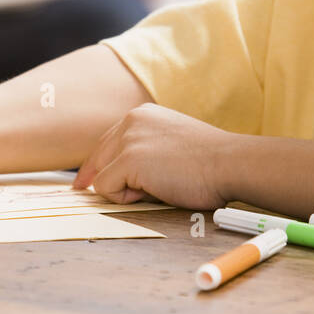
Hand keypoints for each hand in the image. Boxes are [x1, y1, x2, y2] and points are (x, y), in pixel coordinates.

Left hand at [71, 103, 235, 208]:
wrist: (229, 163)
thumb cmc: (210, 161)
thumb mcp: (170, 143)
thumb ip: (144, 149)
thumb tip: (116, 175)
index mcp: (141, 114)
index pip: (106, 142)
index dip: (95, 166)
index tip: (84, 184)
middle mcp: (130, 121)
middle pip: (97, 158)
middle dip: (103, 181)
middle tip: (105, 195)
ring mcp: (128, 139)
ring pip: (102, 177)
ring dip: (126, 191)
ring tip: (159, 186)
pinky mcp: (128, 160)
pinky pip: (106, 190)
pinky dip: (126, 199)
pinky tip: (154, 191)